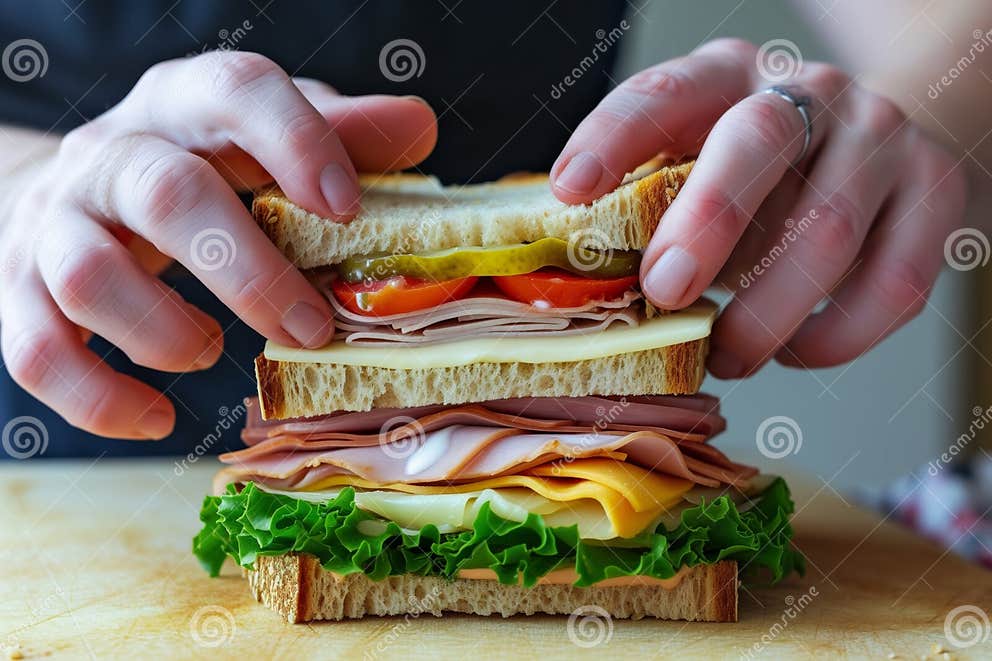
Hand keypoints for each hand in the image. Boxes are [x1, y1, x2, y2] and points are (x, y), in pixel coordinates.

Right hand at [0, 51, 436, 438]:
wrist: (68, 193)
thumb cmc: (197, 170)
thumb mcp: (265, 139)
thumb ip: (340, 133)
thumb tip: (417, 126)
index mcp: (186, 108)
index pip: (234, 92)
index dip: (294, 142)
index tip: (348, 205)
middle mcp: (112, 156)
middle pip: (167, 197)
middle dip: (249, 273)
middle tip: (311, 328)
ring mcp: (56, 224)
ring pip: (87, 276)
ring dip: (166, 333)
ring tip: (216, 351)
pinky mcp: (18, 290)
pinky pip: (37, 352)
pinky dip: (99, 399)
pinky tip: (158, 417)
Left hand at [551, 38, 965, 377]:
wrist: (875, 147)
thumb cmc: (755, 174)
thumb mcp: (694, 168)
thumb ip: (647, 208)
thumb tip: (591, 285)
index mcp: (726, 77)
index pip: (663, 95)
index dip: (614, 138)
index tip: (571, 190)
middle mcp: (808, 94)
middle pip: (758, 141)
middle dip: (705, 223)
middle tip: (666, 291)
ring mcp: (881, 137)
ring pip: (827, 230)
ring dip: (765, 314)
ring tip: (727, 356)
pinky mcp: (936, 193)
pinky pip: (893, 284)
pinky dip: (835, 337)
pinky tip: (794, 351)